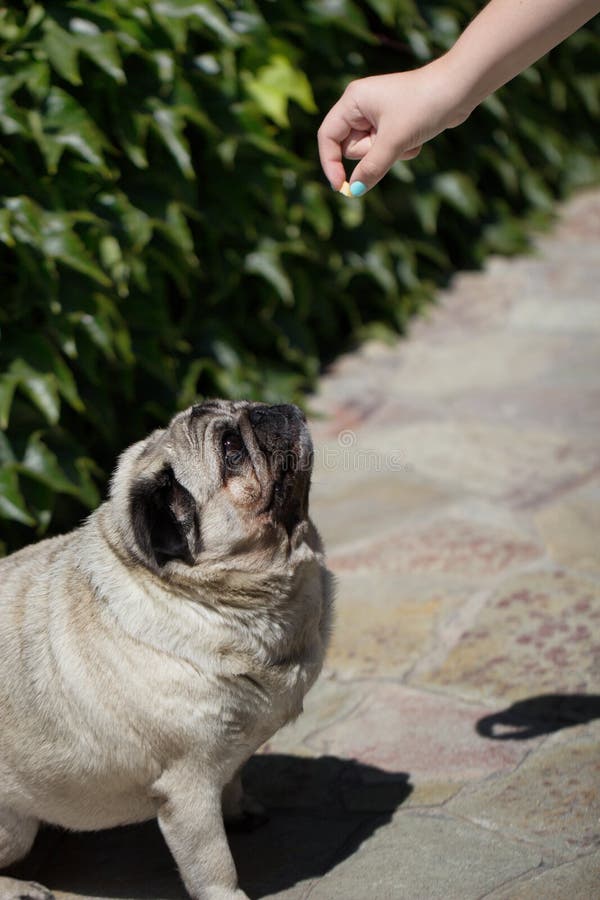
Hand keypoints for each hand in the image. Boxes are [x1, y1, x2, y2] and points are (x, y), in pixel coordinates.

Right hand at [318, 59, 468, 194]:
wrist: (460, 89)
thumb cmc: (424, 106)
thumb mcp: (394, 141)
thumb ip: (371, 167)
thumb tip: (355, 191)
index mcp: (353, 100)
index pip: (328, 137)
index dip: (330, 163)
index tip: (341, 187)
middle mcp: (361, 106)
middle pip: (350, 148)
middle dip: (372, 153)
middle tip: (392, 143)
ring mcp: (377, 115)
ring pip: (370, 152)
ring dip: (389, 154)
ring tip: (409, 137)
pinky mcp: (393, 124)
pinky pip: (387, 149)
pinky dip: (401, 150)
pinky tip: (417, 136)